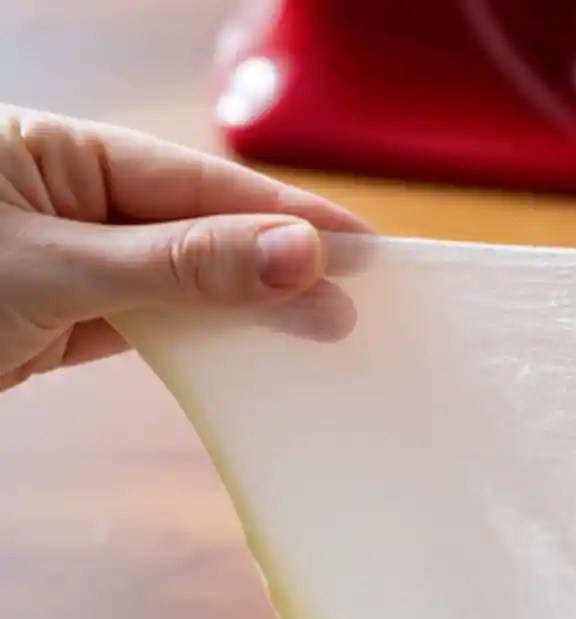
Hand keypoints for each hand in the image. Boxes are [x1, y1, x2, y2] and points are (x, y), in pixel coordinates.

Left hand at [0, 104, 370, 391]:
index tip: (362, 246)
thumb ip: (177, 264)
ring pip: (181, 281)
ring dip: (247, 307)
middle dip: (278, 266)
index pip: (200, 183)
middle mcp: (70, 198)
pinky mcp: (59, 319)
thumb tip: (298, 253)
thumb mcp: (52, 268)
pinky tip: (253, 349)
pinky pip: (151, 321)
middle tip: (356, 303)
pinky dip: (201, 337)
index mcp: (61, 152)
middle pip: (199, 230)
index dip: (285, 215)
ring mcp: (68, 260)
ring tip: (323, 329)